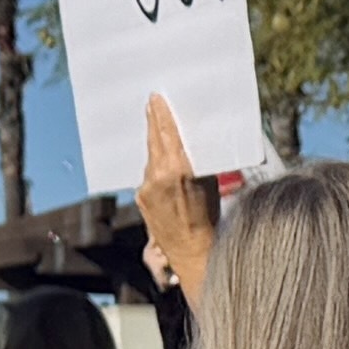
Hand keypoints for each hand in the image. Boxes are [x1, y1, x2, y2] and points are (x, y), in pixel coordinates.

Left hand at [138, 94, 216, 294]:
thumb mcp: (209, 182)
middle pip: (153, 140)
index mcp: (178, 169)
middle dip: (152, 122)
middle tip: (151, 104)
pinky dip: (153, 169)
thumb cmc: (208, 217)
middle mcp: (157, 176)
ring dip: (154, 147)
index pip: (166, 132)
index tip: (155, 98)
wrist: (192, 250)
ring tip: (158, 134)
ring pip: (149, 158)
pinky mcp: (140, 198)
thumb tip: (187, 141)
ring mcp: (145, 188)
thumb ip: (194, 160)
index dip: (160, 113)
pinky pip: (146, 176)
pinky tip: (161, 169)